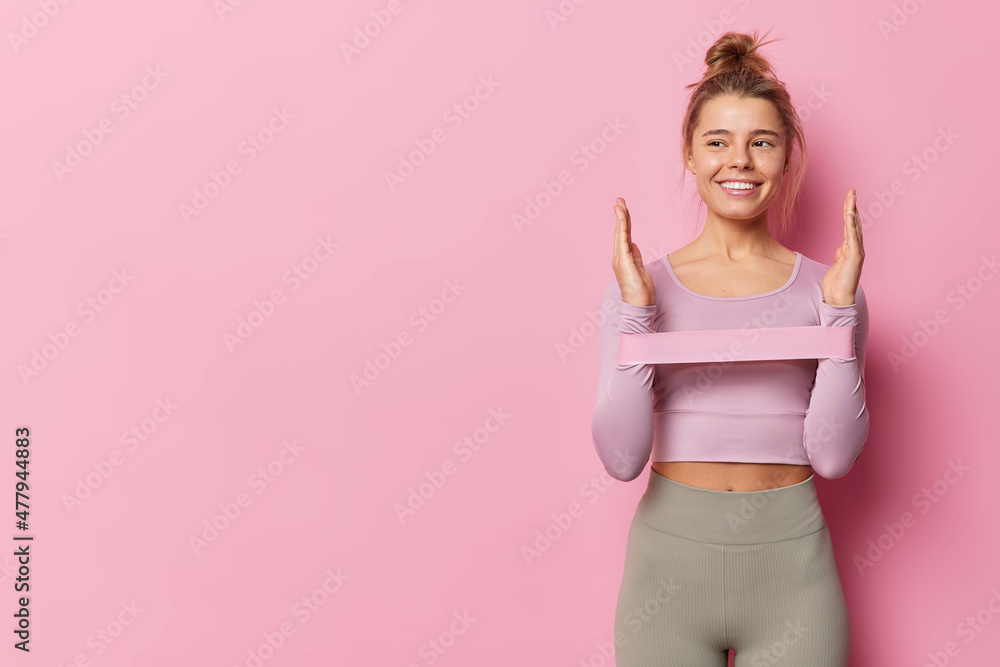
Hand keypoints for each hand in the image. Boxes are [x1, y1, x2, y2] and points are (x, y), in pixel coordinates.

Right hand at [612, 197, 654, 306]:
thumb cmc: (640, 291)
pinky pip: (622, 240)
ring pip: (620, 233)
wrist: (638, 304)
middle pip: (620, 231)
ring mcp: (620, 258)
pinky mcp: (623, 261)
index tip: (623, 209)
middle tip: (619, 200)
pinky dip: (622, 227)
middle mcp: (619, 256)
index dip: (624, 221)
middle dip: (620, 214)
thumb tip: (633, 244)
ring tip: (619, 204)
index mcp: (624, 257)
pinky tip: (622, 217)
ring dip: (620, 217)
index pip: (624, 235)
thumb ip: (636, 256)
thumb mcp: (640, 269)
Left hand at [821, 189, 864, 305]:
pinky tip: (850, 215)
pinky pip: (852, 238)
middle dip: (852, 206)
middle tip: (851, 191)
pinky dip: (851, 226)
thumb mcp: (837, 266)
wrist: (839, 298)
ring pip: (854, 227)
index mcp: (850, 248)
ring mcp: (856, 251)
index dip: (849, 211)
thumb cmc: (838, 284)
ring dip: (852, 211)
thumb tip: (840, 248)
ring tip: (851, 198)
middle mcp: (855, 247)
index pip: (849, 226)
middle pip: (854, 222)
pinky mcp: (854, 257)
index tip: (848, 198)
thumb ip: (840, 255)